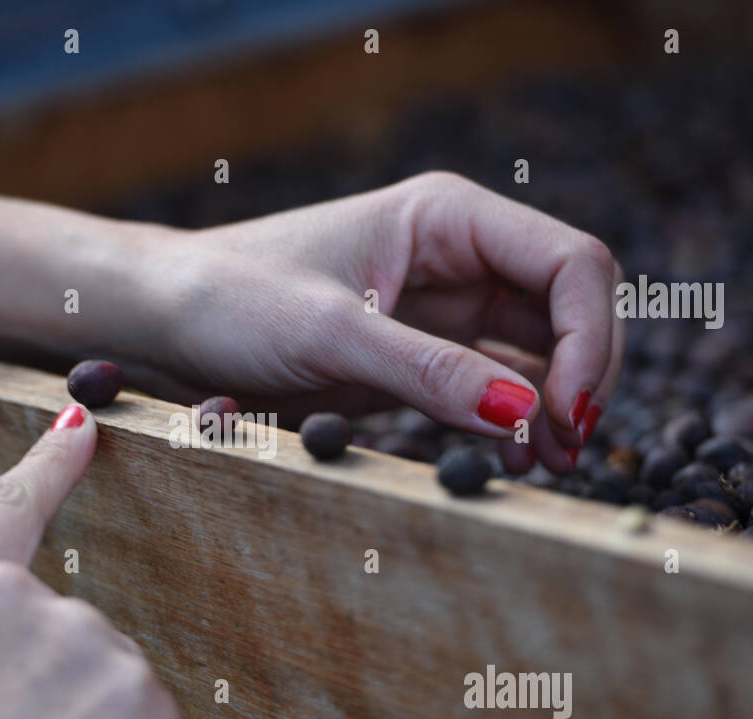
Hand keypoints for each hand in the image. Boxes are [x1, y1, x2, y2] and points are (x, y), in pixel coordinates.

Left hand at [137, 172, 623, 473]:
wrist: (163, 318)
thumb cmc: (231, 299)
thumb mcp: (329, 335)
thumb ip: (428, 372)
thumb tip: (524, 415)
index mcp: (447, 218)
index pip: (569, 264)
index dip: (589, 337)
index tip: (567, 413)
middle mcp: (456, 255)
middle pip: (566, 308)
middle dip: (581, 375)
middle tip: (569, 450)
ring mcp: (440, 309)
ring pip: (535, 353)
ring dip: (553, 407)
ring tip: (551, 466)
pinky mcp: (416, 356)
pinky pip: (488, 386)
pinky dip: (511, 421)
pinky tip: (514, 458)